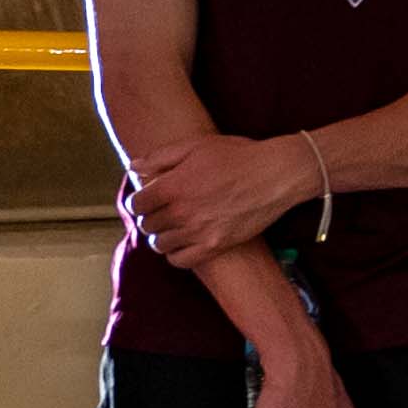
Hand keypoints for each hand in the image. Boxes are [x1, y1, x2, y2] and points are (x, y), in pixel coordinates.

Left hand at [128, 130, 319, 268]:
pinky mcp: (215, 246)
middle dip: (151, 216)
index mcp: (173, 186)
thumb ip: (159, 158)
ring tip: (172, 226)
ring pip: (160, 244)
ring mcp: (198, 232)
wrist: (274, 174)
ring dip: (161, 235)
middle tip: (161, 210)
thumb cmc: (236, 156)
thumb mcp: (195, 146)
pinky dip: (176, 254)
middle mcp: (182, 212)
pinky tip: (182, 243)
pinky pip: (181, 260)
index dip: (139, 201)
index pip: (137, 204)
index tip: (147, 198)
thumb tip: (133, 167)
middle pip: (147, 225)